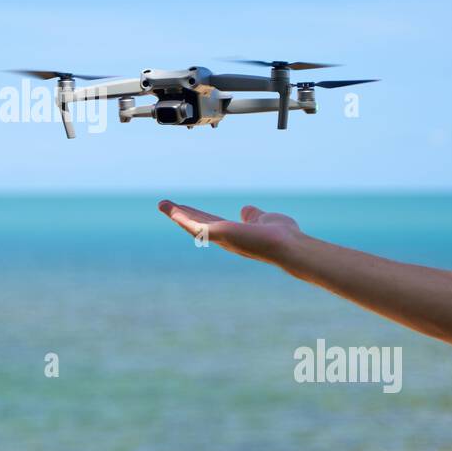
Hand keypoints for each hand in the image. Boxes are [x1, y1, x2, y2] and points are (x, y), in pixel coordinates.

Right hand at [157, 200, 301, 262]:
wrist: (289, 246)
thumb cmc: (283, 236)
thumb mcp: (265, 220)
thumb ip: (254, 216)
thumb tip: (245, 210)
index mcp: (234, 235)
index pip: (211, 223)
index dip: (197, 215)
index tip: (184, 208)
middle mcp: (224, 239)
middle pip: (197, 224)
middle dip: (181, 215)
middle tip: (165, 205)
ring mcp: (221, 238)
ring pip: (193, 225)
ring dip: (177, 215)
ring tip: (162, 204)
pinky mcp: (220, 234)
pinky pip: (197, 226)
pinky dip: (183, 218)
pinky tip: (172, 210)